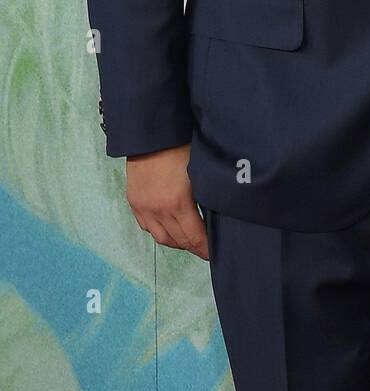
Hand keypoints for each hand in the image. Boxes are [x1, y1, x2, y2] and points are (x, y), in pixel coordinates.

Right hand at [125, 144, 207, 259]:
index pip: (194, 237)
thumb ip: (204, 197)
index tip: (212, 253)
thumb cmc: (180, 148)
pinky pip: (147, 227)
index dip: (204, 248)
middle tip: (203, 249)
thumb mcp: (199, 173)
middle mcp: (159, 210)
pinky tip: (169, 229)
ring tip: (188, 241)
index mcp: (179, 203)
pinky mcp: (134, 203)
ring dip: (176, 242)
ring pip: (161, 238)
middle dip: (192, 247)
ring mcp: (144, 208)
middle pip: (178, 241)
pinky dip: (159, 232)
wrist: (150, 137)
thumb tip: (214, 214)